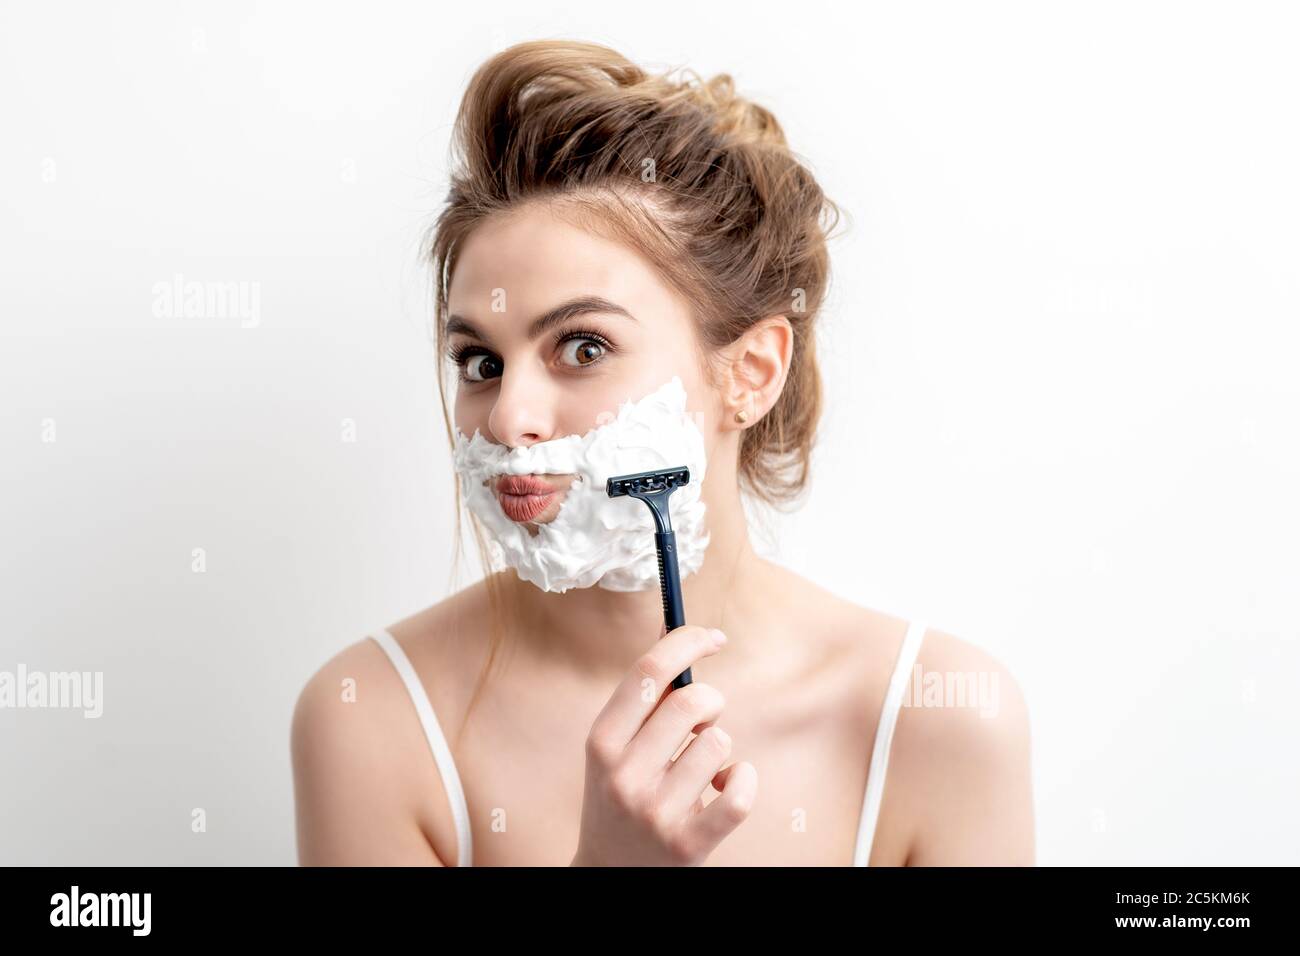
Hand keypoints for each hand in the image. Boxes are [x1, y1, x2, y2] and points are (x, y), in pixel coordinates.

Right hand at [571, 624, 757, 865]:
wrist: (610, 876)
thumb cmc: (620, 798)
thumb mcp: (614, 748)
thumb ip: (642, 699)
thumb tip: (676, 632)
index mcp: (602, 741)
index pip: (647, 670)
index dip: (687, 641)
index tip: (712, 637)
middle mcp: (623, 774)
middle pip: (691, 701)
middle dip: (711, 701)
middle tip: (705, 719)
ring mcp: (654, 812)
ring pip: (720, 743)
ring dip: (721, 747)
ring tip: (703, 766)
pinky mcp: (687, 844)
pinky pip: (740, 793)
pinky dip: (744, 780)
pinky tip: (726, 787)